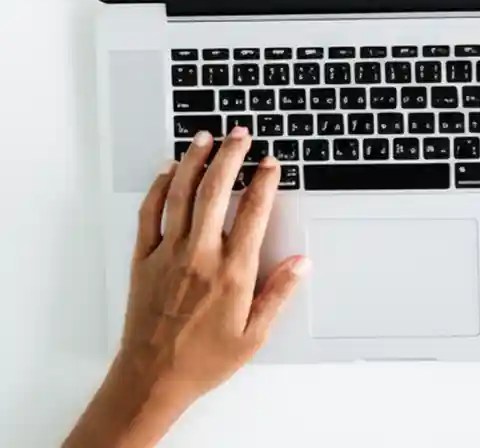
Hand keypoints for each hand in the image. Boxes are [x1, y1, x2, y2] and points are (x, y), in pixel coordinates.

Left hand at [66, 127, 308, 446]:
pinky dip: (160, 187)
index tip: (270, 164)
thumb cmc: (203, 360)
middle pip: (216, 191)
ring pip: (182, 194)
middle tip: (240, 135)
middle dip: (230, 157)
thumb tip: (300, 263)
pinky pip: (151, 214)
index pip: (253, 213)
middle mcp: (199, 256)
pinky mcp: (144, 260)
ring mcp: (168, 254)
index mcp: (231, 273)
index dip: (264, 183)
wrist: (152, 378)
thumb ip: (278, 294)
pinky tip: (169, 171)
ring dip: (195, 161)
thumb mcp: (254, 334)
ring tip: (205, 138)